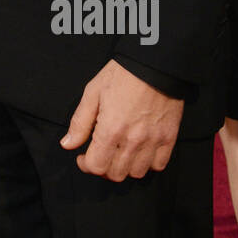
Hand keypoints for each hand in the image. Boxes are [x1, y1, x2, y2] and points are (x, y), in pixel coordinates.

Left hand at [59, 59, 183, 181]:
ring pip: (137, 173)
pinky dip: (148, 163)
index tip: (83, 157)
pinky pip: (158, 165)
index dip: (86, 165)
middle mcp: (132, 140)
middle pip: (115, 174)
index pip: (96, 166)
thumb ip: (79, 122)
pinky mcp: (169, 138)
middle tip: (101, 154)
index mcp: (110, 129)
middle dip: (103, 167)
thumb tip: (68, 144)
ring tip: (119, 153)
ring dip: (125, 167)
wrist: (154, 64)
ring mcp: (152, 141)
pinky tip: (139, 151)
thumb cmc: (121, 75)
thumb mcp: (92, 92)